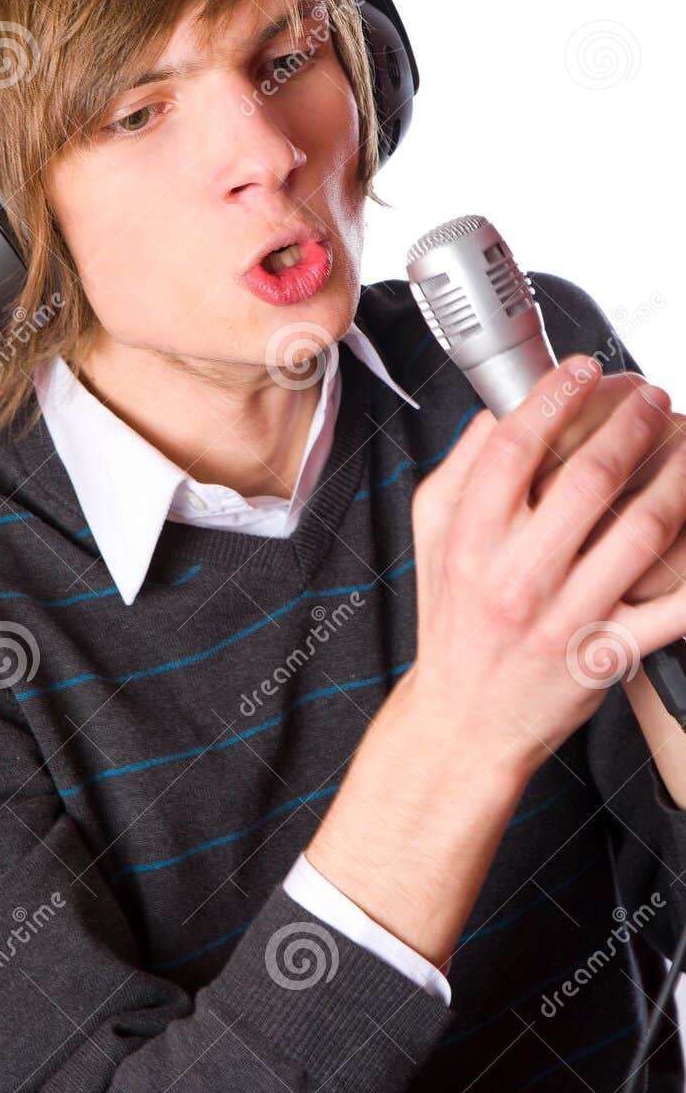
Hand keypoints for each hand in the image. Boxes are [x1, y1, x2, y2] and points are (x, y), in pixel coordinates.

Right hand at [402, 354, 685, 778]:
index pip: (513, 448)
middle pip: (589, 478)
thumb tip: (502, 407)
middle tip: (652, 397)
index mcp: (468, 542)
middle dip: (633, 422)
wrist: (465, 722)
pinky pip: (674, 602)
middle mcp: (515, 578)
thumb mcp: (431, 540)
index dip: (556, 395)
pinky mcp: (607, 655)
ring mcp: (565, 619)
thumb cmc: (453, 624)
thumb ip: (461, 470)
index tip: (586, 369)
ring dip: (680, 473)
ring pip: (644, 529)